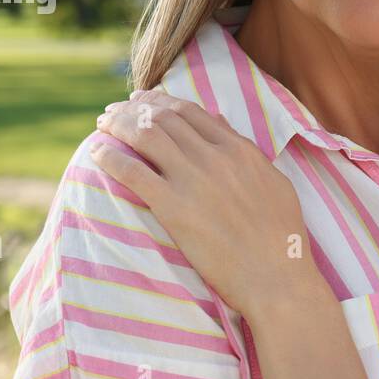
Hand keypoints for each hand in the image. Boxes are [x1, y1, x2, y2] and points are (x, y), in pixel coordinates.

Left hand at [90, 89, 316, 317]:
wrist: (275, 276)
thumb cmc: (281, 237)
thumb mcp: (274, 182)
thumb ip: (246, 151)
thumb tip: (220, 123)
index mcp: (239, 150)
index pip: (190, 112)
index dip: (160, 102)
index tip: (142, 102)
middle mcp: (215, 158)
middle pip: (163, 118)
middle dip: (133, 109)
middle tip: (114, 112)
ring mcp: (193, 181)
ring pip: (145, 135)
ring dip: (118, 124)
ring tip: (103, 125)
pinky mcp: (173, 208)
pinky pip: (133, 171)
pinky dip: (110, 156)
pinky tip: (97, 152)